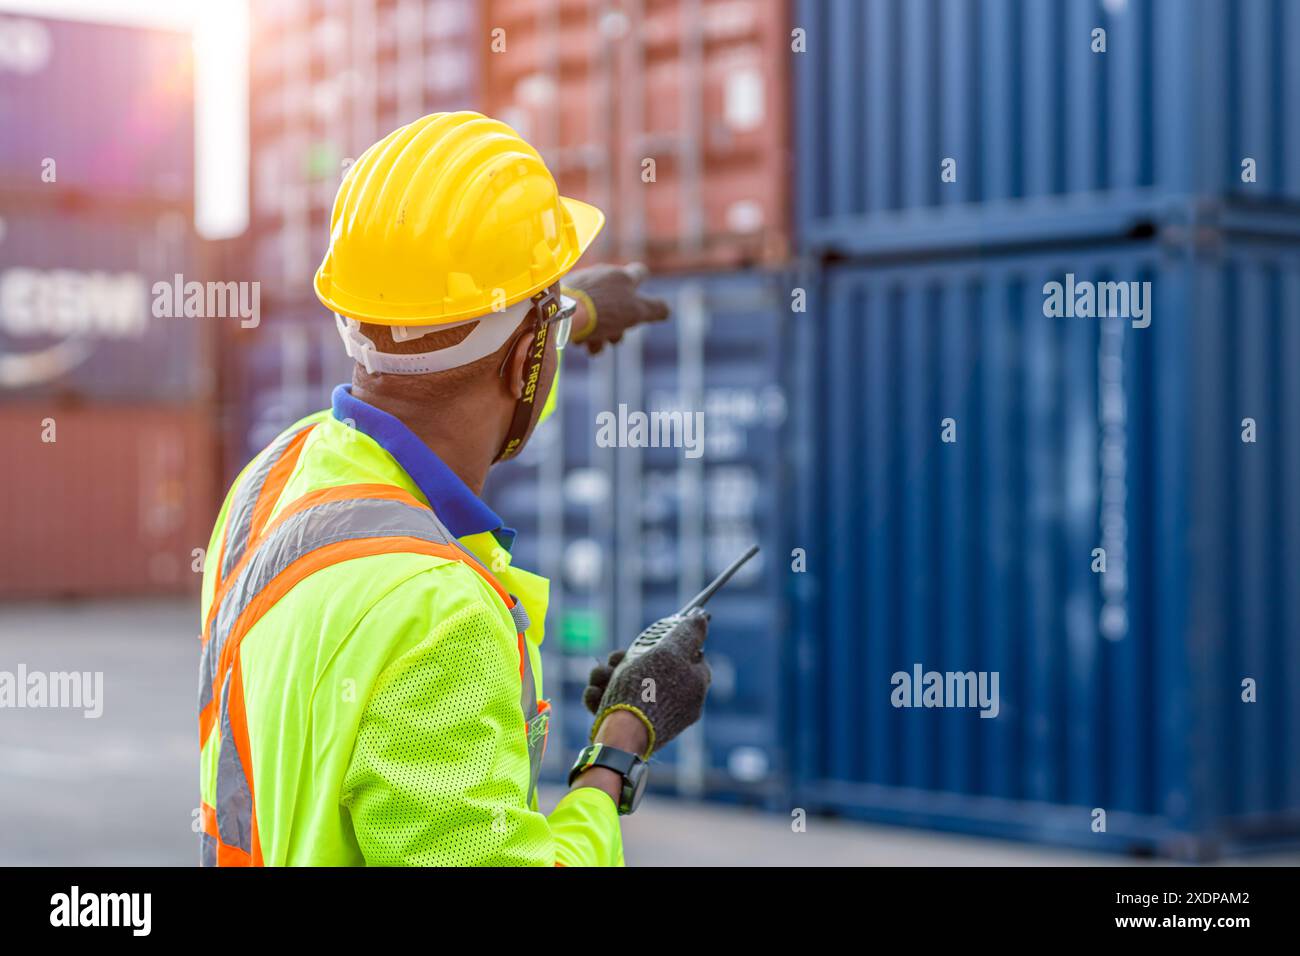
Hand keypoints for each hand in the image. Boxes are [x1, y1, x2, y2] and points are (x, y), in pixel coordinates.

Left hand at [562, 262, 669, 353]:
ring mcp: (582, 284)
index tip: (639, 298)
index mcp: (623, 277)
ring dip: (599, 332)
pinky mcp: (564, 295)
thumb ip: (655, 310)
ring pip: (598, 311)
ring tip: (591, 346)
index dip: (642, 285)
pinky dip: (581, 327)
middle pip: (618, 301)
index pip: (640, 273)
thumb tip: (666, 310)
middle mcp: (603, 276)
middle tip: (613, 339)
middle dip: (618, 325)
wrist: (562, 311)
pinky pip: (578, 312)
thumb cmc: (603, 311)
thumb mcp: (637, 312)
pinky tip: (577, 340)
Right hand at [583, 608, 710, 756]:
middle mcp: (679, 703)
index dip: (668, 643)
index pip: (689, 655)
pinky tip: (597, 696)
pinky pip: (617, 705)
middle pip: (654, 669)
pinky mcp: (632, 729)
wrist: (621, 735)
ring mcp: (655, 718)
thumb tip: (702, 618)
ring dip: (608, 677)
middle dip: (627, 660)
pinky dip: (603, 698)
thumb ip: (688, 633)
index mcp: (695, 685)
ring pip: (630, 685)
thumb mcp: (670, 651)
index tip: (651, 640)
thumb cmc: (646, 690)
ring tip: (601, 679)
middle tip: (617, 659)